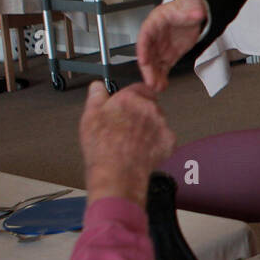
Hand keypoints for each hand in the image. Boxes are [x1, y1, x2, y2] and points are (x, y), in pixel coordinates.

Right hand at [79, 81, 175, 206]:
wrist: (118, 172)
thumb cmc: (103, 147)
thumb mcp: (90, 116)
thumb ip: (97, 96)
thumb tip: (98, 87)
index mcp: (131, 98)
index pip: (139, 88)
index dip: (132, 97)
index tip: (127, 104)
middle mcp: (150, 109)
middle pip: (149, 106)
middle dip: (140, 114)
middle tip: (125, 128)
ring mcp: (162, 125)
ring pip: (157, 122)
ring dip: (148, 128)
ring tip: (131, 142)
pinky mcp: (169, 141)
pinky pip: (164, 139)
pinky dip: (156, 143)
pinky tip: (141, 150)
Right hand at [137, 0, 206, 90]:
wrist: (193, 14)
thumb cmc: (185, 7)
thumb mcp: (189, 5)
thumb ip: (192, 10)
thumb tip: (198, 13)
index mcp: (155, 22)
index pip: (146, 36)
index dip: (143, 48)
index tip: (143, 59)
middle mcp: (155, 37)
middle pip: (147, 53)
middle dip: (147, 69)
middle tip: (150, 81)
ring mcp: (161, 47)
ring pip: (154, 64)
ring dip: (154, 76)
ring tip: (157, 88)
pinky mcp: (169, 55)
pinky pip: (163, 67)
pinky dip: (162, 77)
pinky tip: (162, 85)